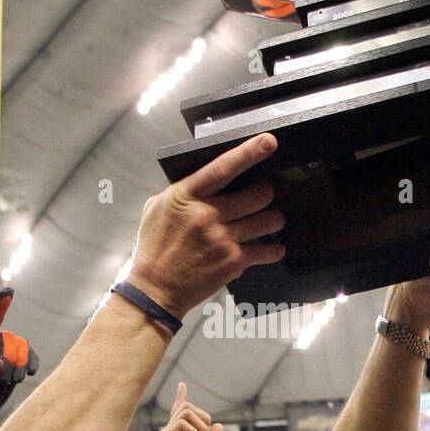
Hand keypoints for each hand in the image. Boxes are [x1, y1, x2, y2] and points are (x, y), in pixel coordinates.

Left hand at [0, 289, 38, 417]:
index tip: (9, 290)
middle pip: (9, 338)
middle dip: (11, 359)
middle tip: (5, 380)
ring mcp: (4, 351)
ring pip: (22, 345)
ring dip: (21, 363)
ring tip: (13, 381)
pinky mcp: (16, 361)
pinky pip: (30, 354)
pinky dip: (32, 362)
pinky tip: (29, 373)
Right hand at [128, 133, 285, 320]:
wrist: (156, 289)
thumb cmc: (154, 248)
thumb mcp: (156, 208)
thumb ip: (181, 191)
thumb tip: (204, 178)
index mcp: (186, 196)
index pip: (223, 168)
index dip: (248, 152)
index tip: (268, 141)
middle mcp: (207, 215)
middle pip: (255, 195)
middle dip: (266, 192)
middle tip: (265, 194)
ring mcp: (222, 239)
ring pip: (266, 221)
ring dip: (274, 219)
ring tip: (274, 219)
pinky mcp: (233, 262)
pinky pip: (264, 251)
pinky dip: (272, 250)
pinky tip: (275, 249)